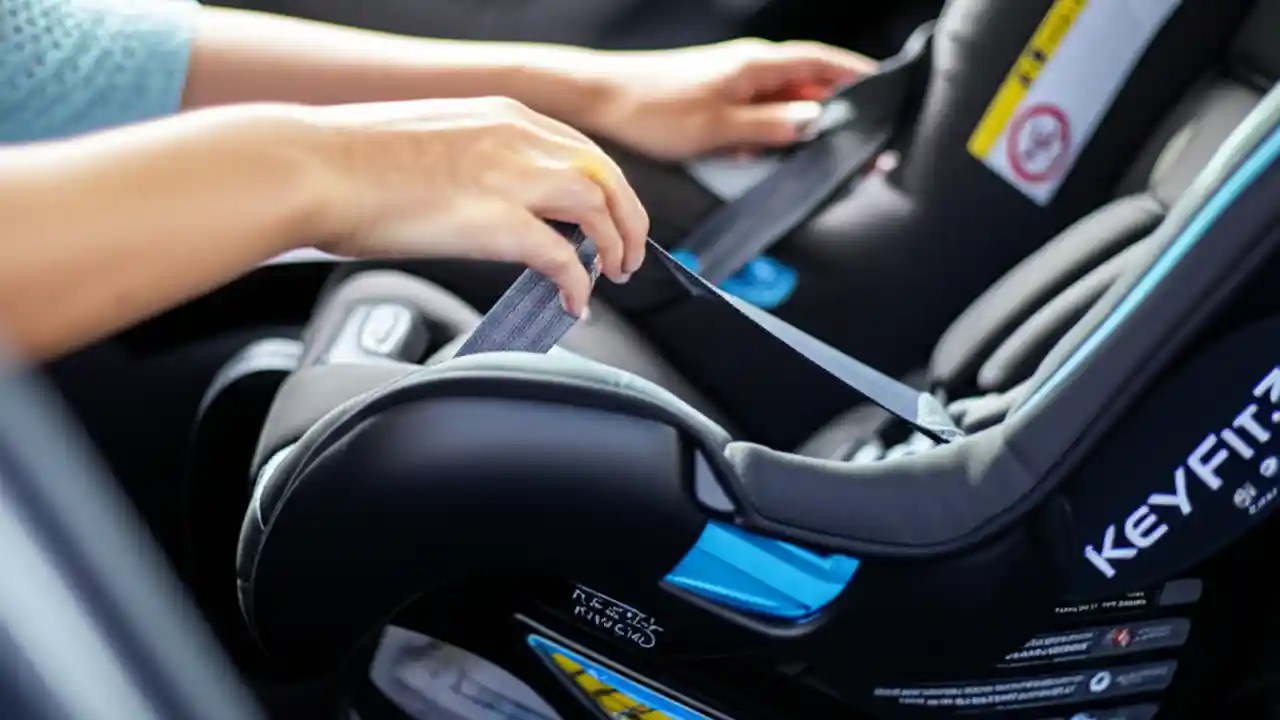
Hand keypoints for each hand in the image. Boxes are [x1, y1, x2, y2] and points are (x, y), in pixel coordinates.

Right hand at [307, 97, 648, 316]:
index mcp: (501, 116)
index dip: (606, 188)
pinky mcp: (495, 221)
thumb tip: (484, 199)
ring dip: (615, 245)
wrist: (311, 167)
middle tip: (628, 255)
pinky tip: (573, 303)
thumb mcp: (430, 142)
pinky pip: (562, 257)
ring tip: (613, 276)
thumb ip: (472, 162)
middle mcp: (516, 137)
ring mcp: (509, 177)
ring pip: (598, 208)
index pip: (582, 150)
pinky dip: (577, 283)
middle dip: (627, 219)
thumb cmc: (348, 161)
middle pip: (605, 176)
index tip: (610, 216)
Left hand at [585, 39, 875, 160]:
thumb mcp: (719, 126)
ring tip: (819, 156)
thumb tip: (815, 124)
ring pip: (786, 104)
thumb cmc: (654, 107)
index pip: (826, 64)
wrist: (602, 100)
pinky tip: (760, 153)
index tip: (890, 97)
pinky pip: (759, 115)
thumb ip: (771, 126)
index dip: (861, 79)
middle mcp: (753, 67)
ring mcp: (736, 82)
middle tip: (864, 146)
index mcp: (760, 64)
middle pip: (812, 86)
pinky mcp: (720, 99)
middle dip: (839, 114)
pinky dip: (769, 133)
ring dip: (802, 127)